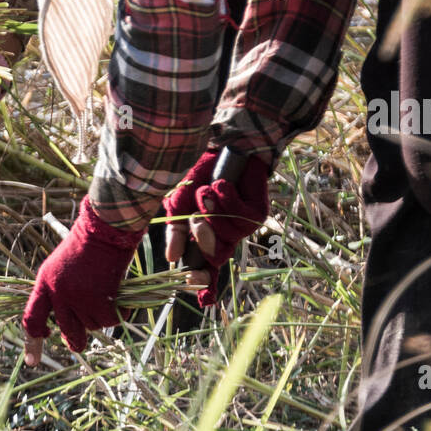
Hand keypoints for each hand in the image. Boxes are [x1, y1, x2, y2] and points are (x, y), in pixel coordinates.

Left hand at [21, 201, 142, 363]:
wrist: (103, 229)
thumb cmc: (84, 244)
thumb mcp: (60, 266)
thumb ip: (57, 292)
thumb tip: (65, 325)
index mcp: (44, 283)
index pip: (31, 320)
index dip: (32, 343)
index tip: (33, 359)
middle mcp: (58, 293)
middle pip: (67, 332)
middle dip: (75, 340)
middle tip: (79, 340)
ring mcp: (79, 298)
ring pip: (91, 326)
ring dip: (100, 316)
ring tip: (104, 294)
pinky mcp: (99, 299)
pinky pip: (110, 321)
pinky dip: (118, 314)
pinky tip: (119, 299)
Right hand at [162, 148, 269, 307]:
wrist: (222, 148)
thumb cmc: (199, 175)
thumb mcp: (179, 203)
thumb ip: (176, 231)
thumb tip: (172, 257)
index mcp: (207, 237)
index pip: (207, 268)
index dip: (202, 282)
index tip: (192, 281)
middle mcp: (226, 236)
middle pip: (217, 256)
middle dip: (204, 238)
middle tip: (194, 219)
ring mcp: (243, 226)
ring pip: (228, 235)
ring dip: (213, 211)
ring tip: (208, 190)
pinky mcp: (258, 213)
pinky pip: (240, 216)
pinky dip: (226, 199)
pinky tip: (221, 184)